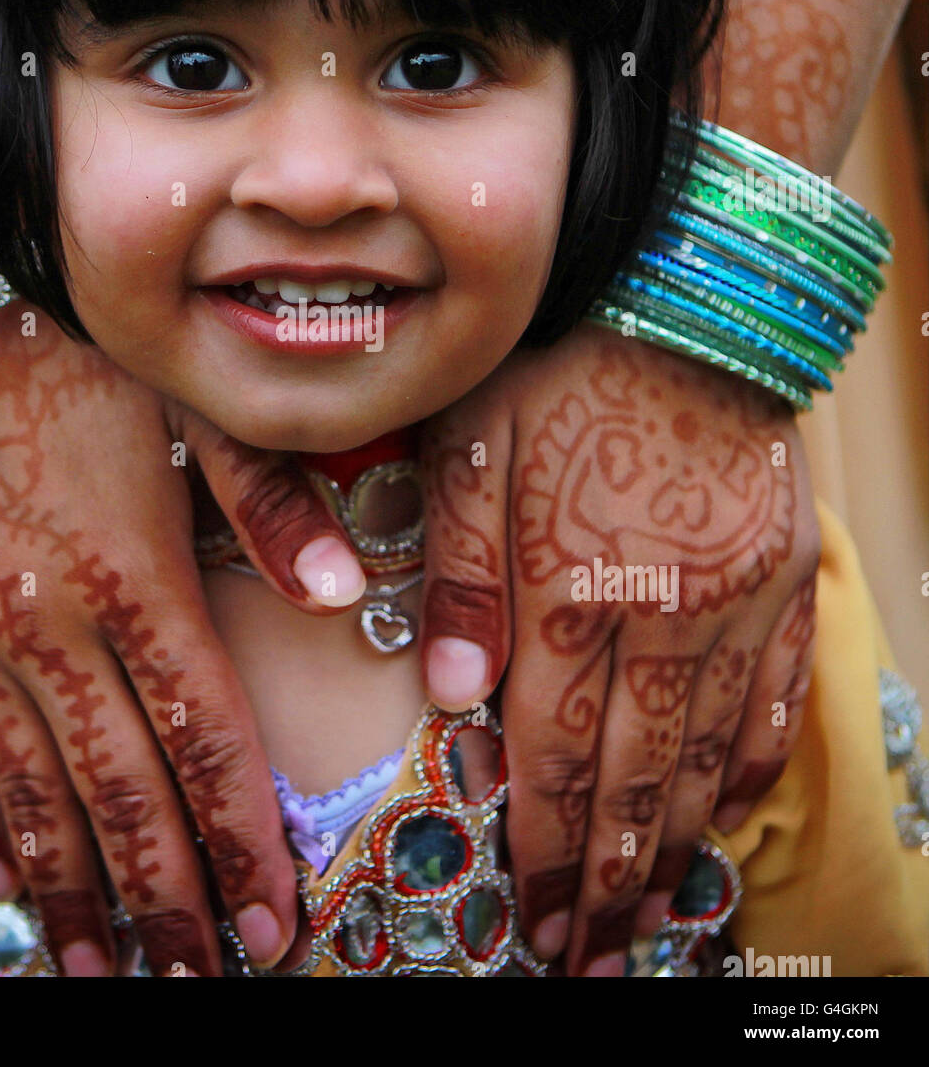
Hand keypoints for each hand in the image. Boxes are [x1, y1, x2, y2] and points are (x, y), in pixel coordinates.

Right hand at [0, 302, 365, 976]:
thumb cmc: (94, 362)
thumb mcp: (196, 409)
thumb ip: (273, 503)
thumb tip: (345, 589)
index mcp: (131, 573)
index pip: (199, 735)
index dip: (240, 837)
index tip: (269, 923)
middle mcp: (46, 622)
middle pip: (116, 790)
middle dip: (165, 896)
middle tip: (195, 978)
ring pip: (28, 790)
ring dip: (72, 889)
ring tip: (102, 967)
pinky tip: (7, 882)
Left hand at [417, 320, 820, 975]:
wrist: (682, 282)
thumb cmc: (555, 357)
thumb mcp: (474, 443)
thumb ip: (464, 571)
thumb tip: (456, 690)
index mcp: (572, 586)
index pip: (557, 753)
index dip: (547, 847)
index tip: (538, 920)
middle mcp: (664, 611)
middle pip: (635, 778)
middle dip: (608, 878)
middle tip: (591, 955)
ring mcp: (736, 597)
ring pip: (706, 755)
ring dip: (677, 845)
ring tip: (652, 917)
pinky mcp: (781, 571)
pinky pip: (772, 693)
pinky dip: (749, 765)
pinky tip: (728, 809)